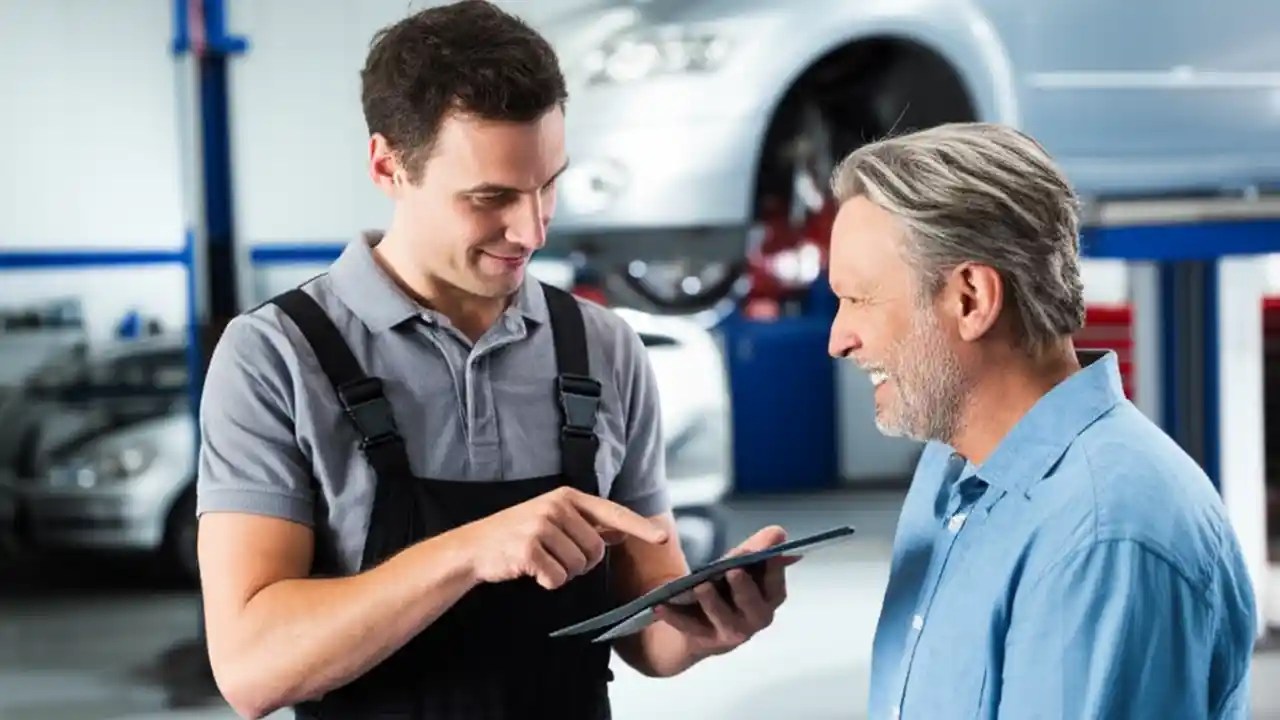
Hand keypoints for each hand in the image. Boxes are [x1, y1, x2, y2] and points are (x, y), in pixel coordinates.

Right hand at [460, 486, 668, 589]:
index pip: (612, 512)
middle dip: (582, 563)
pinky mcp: (529, 549)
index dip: (639, 527)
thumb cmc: (517, 535)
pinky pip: (557, 578)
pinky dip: (547, 582)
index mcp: (567, 497)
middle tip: (556, 557)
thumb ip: (587, 524)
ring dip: (562, 572)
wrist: (475, 547)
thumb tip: (623, 530)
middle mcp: (557, 507)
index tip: (662, 538)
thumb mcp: (553, 519)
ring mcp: (542, 526)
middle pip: (596, 550)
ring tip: (541, 561)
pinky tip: (530, 571)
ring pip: (578, 566)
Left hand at [653, 525, 796, 657]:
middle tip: (734, 570)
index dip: (774, 569)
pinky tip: (661, 605)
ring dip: (712, 601)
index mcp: (769, 599)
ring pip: (722, 617)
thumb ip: (757, 549)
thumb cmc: (729, 589)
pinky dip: (675, 616)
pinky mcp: (704, 639)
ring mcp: (730, 632)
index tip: (771, 553)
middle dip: (743, 587)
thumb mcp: (741, 566)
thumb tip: (778, 532)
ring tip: (700, 585)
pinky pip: (688, 627)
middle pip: (752, 605)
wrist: (701, 626)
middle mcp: (755, 618)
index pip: (775, 584)